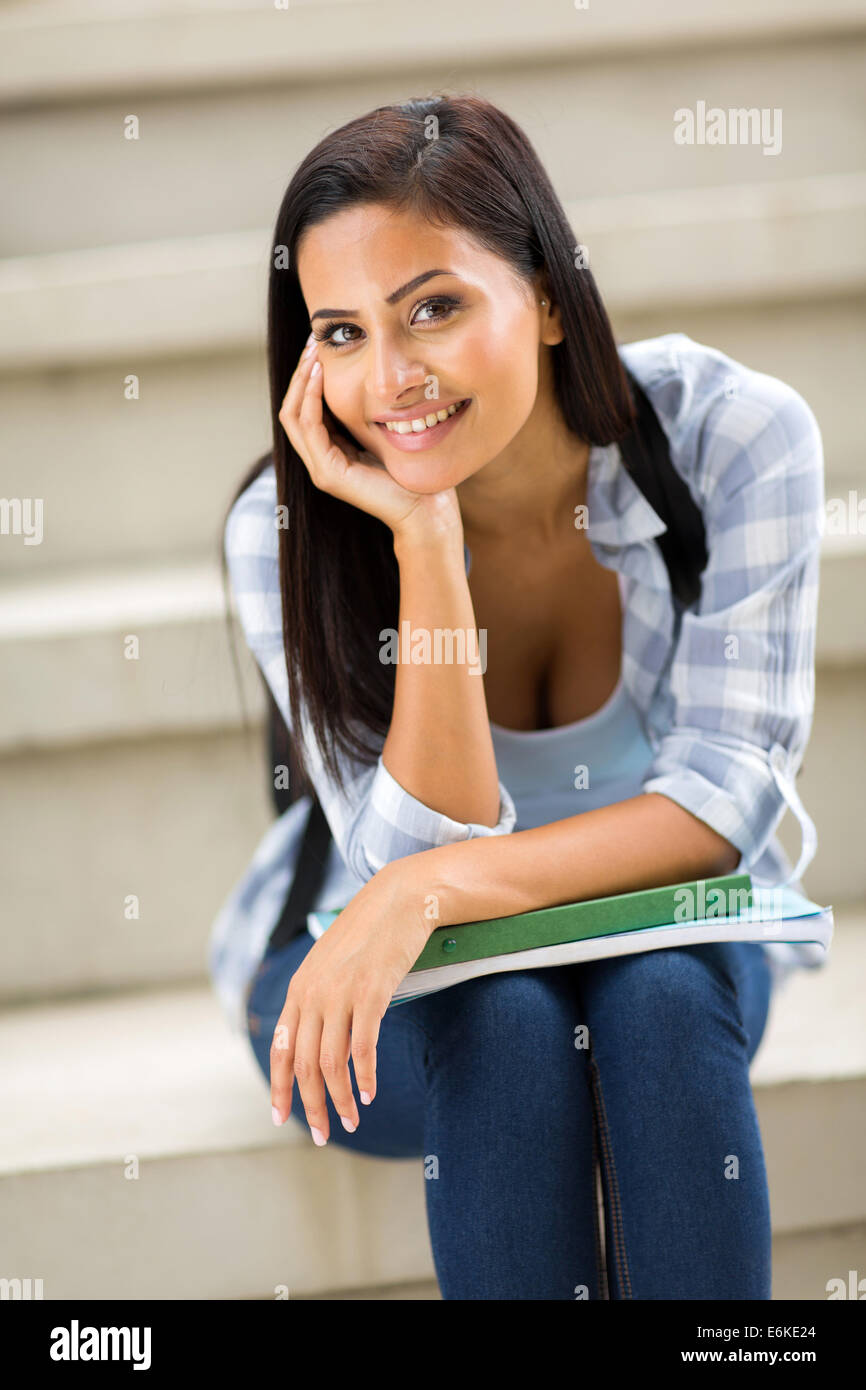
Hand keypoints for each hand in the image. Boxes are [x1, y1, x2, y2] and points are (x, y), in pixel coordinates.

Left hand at [269, 861, 434, 1142]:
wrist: (401, 898)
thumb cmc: (373, 933)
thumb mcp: (336, 965)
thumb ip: (325, 1000)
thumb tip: (331, 1045)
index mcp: (300, 987)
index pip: (282, 1048)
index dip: (279, 1087)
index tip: (281, 1118)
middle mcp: (312, 992)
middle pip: (304, 1065)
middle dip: (311, 1106)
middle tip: (323, 1135)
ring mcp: (340, 993)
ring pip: (330, 1064)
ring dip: (340, 1099)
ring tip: (352, 1121)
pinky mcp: (370, 992)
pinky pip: (362, 1048)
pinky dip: (365, 1077)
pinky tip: (370, 1093)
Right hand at [279, 335, 463, 542]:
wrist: (426, 509)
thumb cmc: (413, 472)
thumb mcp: (385, 432)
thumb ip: (369, 413)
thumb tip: (370, 376)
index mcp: (331, 450)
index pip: (304, 408)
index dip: (307, 376)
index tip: (318, 345)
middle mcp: (320, 460)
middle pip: (292, 408)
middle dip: (300, 372)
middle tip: (311, 341)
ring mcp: (321, 469)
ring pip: (293, 416)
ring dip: (301, 381)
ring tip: (312, 353)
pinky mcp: (329, 474)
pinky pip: (310, 429)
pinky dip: (311, 399)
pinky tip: (320, 376)